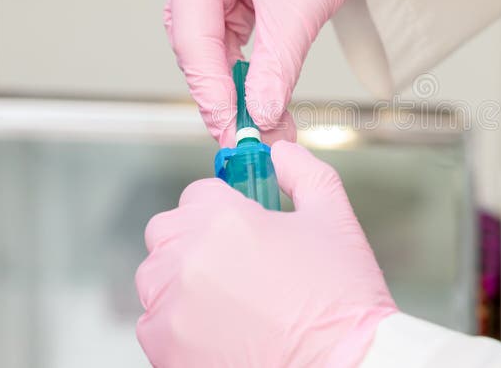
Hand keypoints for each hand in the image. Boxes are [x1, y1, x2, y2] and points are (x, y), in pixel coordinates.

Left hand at [135, 142, 396, 366]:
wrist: (346, 367)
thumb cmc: (342, 299)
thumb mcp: (334, 218)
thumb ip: (303, 173)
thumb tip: (281, 153)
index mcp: (223, 220)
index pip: (198, 193)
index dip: (224, 206)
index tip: (241, 224)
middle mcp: (187, 259)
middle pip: (166, 231)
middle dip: (195, 238)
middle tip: (235, 262)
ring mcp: (171, 308)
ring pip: (155, 278)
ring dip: (182, 280)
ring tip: (231, 300)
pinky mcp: (166, 350)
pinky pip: (154, 323)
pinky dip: (178, 325)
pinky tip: (221, 330)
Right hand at [161, 0, 371, 145]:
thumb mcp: (297, 9)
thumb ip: (276, 67)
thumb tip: (262, 116)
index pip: (193, 40)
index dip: (211, 93)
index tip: (231, 131)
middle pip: (199, 51)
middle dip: (227, 97)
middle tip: (249, 140)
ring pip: (216, 55)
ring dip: (241, 92)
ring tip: (268, 130)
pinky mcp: (232, 0)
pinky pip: (235, 48)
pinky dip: (252, 76)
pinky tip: (268, 104)